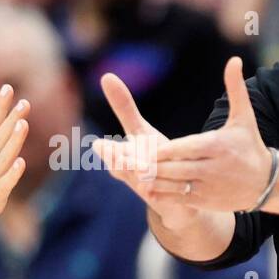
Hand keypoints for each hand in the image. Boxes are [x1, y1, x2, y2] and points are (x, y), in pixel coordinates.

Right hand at [88, 72, 197, 230]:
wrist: (169, 193)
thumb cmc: (151, 157)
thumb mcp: (139, 131)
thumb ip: (123, 107)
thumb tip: (106, 76)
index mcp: (119, 158)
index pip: (109, 153)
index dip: (108, 151)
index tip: (100, 145)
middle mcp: (129, 175)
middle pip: (122, 168)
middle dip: (124, 162)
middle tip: (123, 157)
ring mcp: (144, 190)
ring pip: (143, 182)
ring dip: (146, 176)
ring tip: (147, 169)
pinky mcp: (163, 202)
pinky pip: (165, 196)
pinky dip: (170, 189)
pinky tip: (178, 183)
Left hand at [148, 56, 271, 211]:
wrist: (267, 183)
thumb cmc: (250, 145)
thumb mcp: (244, 117)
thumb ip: (235, 89)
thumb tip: (234, 60)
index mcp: (218, 146)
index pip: (187, 149)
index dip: (166, 151)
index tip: (146, 149)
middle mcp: (212, 169)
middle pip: (176, 168)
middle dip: (152, 165)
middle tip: (129, 161)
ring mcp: (207, 187)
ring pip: (174, 185)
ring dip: (154, 179)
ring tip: (134, 172)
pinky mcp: (204, 201)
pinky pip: (178, 198)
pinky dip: (162, 194)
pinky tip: (148, 186)